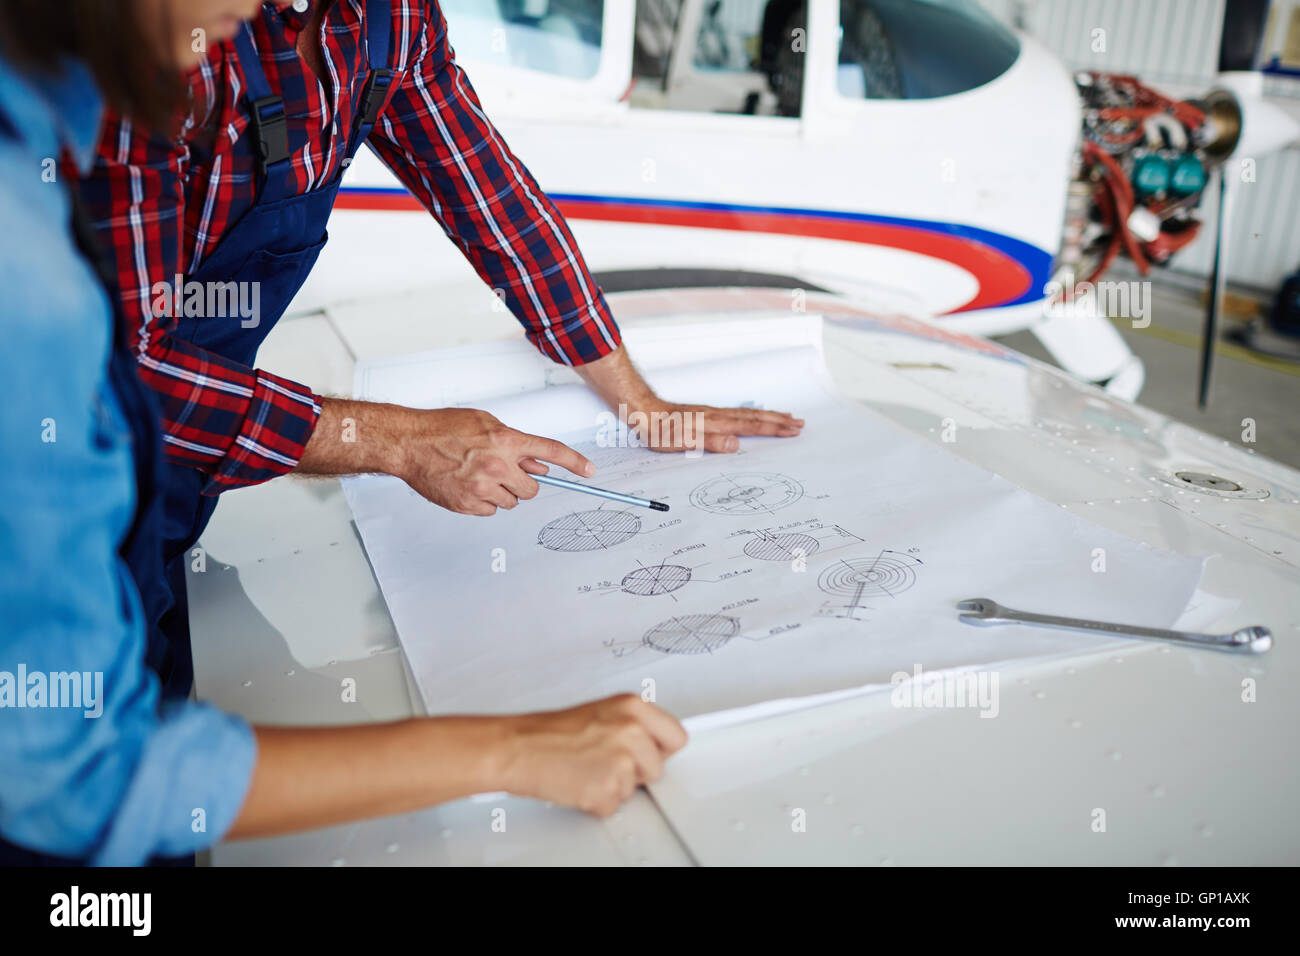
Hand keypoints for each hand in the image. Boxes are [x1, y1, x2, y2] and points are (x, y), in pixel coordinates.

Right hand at [396, 408, 594, 515]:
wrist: (409, 443)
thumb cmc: (443, 428)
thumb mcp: (485, 423)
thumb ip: (515, 443)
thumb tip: (539, 463)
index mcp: (505, 440)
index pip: (551, 451)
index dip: (574, 462)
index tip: (589, 471)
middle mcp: (497, 465)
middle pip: (532, 489)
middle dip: (523, 483)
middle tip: (504, 473)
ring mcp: (482, 487)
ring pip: (512, 502)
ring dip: (503, 493)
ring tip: (479, 476)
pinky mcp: (467, 504)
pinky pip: (491, 511)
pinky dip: (484, 502)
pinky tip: (467, 486)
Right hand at [495, 694, 687, 816]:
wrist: (518, 747)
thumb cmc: (549, 732)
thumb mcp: (601, 713)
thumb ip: (632, 725)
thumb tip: (653, 745)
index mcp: (632, 706)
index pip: (676, 736)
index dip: (660, 749)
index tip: (649, 753)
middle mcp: (631, 730)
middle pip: (658, 767)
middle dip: (635, 772)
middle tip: (602, 761)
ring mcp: (621, 759)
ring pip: (636, 789)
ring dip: (613, 786)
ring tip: (585, 769)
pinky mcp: (607, 787)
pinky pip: (613, 806)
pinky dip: (596, 802)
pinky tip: (578, 783)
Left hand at [631, 399, 803, 452]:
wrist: (641, 410)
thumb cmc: (659, 429)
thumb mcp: (682, 441)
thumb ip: (710, 443)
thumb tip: (736, 444)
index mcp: (716, 423)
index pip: (752, 426)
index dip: (775, 429)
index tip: (794, 430)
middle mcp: (717, 415)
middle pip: (755, 417)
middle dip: (779, 420)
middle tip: (800, 422)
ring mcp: (711, 413)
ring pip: (747, 414)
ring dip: (768, 416)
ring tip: (784, 416)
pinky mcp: (704, 414)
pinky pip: (736, 414)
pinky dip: (751, 415)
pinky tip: (751, 417)